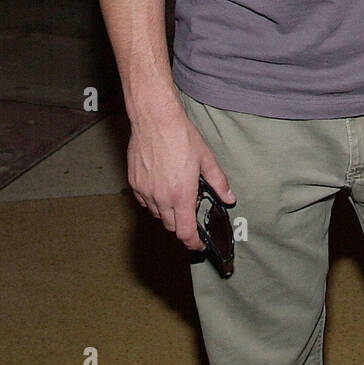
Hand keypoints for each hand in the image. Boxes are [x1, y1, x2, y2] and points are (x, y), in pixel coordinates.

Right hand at [127, 95, 233, 249]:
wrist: (155, 119)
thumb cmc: (181, 136)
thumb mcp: (206, 158)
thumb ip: (218, 182)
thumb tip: (229, 197)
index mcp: (181, 195)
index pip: (185, 232)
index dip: (193, 243)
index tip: (199, 245)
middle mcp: (161, 197)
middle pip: (171, 226)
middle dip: (183, 225)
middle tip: (191, 212)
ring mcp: (145, 191)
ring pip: (157, 214)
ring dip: (168, 212)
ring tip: (177, 195)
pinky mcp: (134, 182)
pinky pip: (144, 201)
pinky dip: (154, 201)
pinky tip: (161, 187)